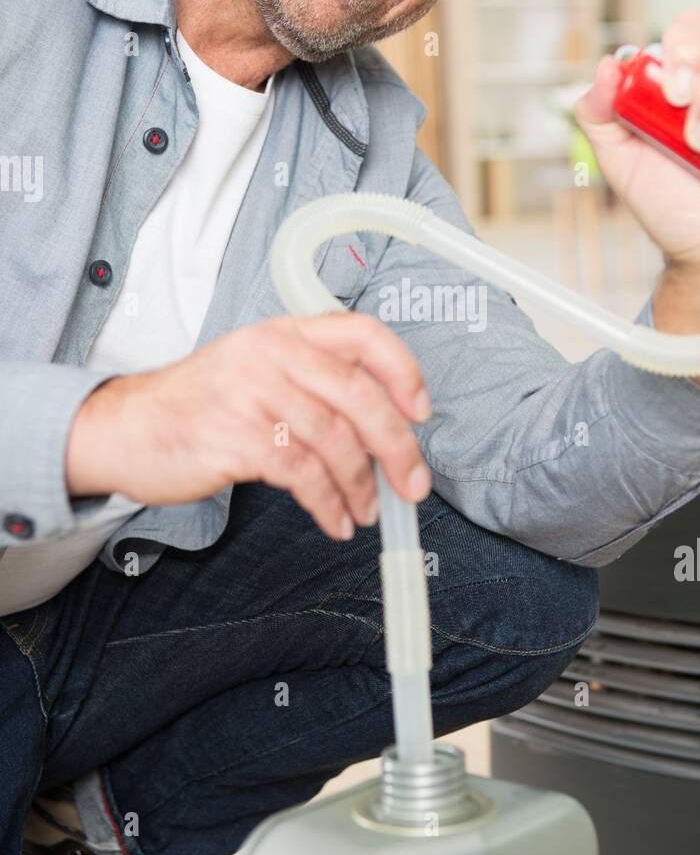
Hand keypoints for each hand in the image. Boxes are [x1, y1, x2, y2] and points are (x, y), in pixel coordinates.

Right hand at [65, 311, 433, 540]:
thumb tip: (383, 431)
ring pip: (334, 441)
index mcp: (284, 333)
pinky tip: (335, 520)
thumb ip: (312, 384)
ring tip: (366, 509)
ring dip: (361, 485)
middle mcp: (270, 355)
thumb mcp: (255, 370)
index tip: (421, 411)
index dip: (403, 371)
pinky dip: (328, 504)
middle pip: (358, 396)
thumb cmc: (198, 405)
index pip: (362, 334)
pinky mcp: (234, 437)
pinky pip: (303, 475)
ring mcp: (250, 394)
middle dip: (396, 446)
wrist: (124, 428)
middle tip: (413, 484)